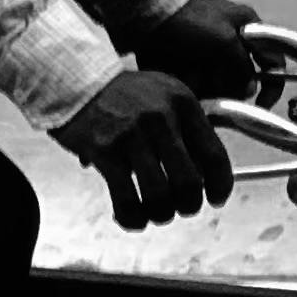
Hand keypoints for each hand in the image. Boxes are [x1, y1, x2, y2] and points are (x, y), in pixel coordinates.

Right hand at [54, 68, 235, 227]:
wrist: (76, 79)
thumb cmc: (121, 93)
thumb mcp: (162, 95)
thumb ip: (186, 127)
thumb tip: (206, 173)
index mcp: (181, 102)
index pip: (214, 154)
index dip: (220, 185)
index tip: (216, 198)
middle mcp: (160, 116)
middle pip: (189, 183)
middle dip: (188, 205)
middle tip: (181, 207)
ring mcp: (131, 134)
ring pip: (160, 196)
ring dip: (161, 214)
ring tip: (155, 212)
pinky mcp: (105, 150)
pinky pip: (127, 200)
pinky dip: (132, 218)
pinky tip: (131, 217)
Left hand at [127, 0, 261, 101]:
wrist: (144, 17)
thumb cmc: (188, 21)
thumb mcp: (224, 40)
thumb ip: (243, 65)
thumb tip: (250, 88)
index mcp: (246, 25)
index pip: (273, 59)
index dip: (271, 84)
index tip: (263, 105)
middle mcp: (232, 39)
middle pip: (242, 78)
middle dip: (226, 82)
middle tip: (209, 75)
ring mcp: (210, 52)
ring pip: (220, 85)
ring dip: (206, 83)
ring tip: (189, 70)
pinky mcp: (191, 62)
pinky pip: (200, 84)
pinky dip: (192, 83)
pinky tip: (179, 73)